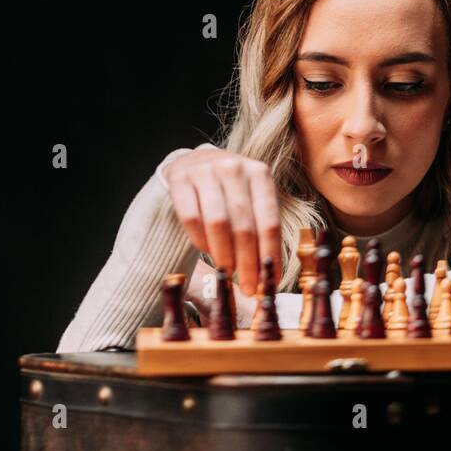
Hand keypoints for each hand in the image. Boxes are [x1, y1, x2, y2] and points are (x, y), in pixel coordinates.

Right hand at [163, 147, 281, 295]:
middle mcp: (234, 168)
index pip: (270, 222)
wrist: (195, 162)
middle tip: (247, 288)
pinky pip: (191, 217)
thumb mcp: (252, 199)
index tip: (268, 282)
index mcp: (260, 173)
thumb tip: (268, 275)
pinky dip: (200, 240)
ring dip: (224, 254)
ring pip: (218, 222)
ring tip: (227, 273)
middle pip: (244, 226)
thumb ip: (261, 229)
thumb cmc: (230, 190)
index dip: (270, 256)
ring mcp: (205, 171)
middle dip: (247, 263)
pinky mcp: (179, 178)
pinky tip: (206, 251)